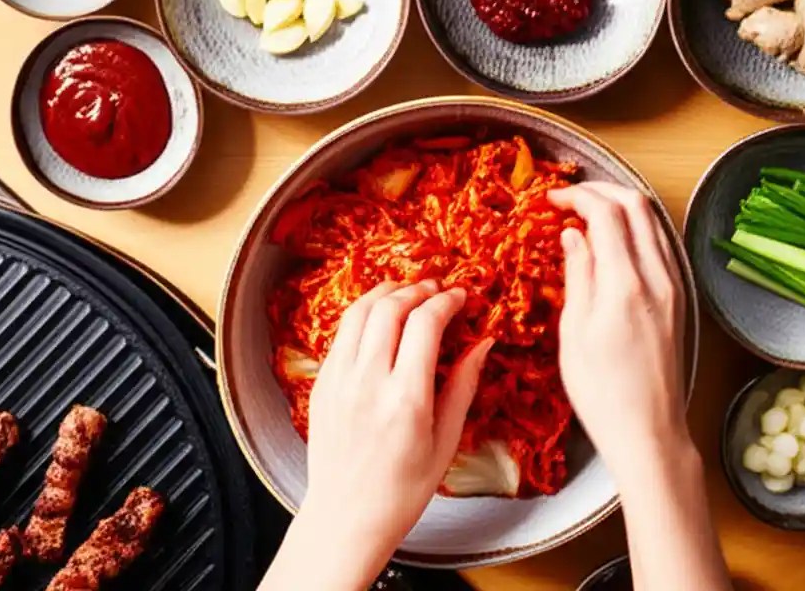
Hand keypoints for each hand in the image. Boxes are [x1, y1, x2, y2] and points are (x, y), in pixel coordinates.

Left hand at [303, 280, 491, 541]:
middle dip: (417, 289)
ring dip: (385, 293)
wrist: (347, 516)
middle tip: (436, 288)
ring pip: (358, 312)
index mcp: (406, 398)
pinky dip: (362, 316)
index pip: (425, 324)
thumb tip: (483, 342)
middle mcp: (368, 382)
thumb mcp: (446, 440)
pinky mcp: (321, 385)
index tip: (460, 296)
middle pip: (390, 308)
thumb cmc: (403, 489)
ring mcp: (338, 381)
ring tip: (406, 291)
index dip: (446, 301)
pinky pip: (341, 335)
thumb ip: (463, 385)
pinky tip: (378, 319)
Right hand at [550, 184, 730, 590]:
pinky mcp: (678, 299)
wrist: (648, 430)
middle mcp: (657, 278)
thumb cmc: (602, 392)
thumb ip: (577, 275)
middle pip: (636, 205)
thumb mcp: (574, 332)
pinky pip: (659, 246)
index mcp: (625, 284)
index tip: (552, 199)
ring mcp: (673, 287)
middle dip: (601, 191)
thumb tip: (574, 234)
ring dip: (620, 207)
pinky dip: (635, 230)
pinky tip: (612, 244)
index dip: (577, 196)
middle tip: (570, 198)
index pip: (606, 212)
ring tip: (587, 215)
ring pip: (652, 222)